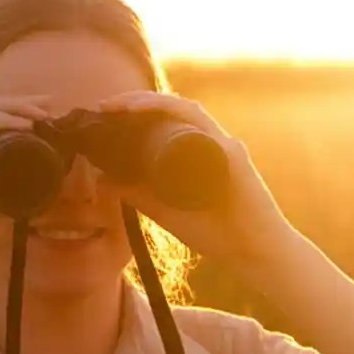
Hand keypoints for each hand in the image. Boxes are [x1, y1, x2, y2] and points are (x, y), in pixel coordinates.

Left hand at [93, 90, 300, 269]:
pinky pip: (201, 124)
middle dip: (134, 100)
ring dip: (150, 101)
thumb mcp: (162, 209)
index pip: (163, 118)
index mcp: (196, 150)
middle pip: (170, 108)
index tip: (101, 112)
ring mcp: (223, 144)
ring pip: (183, 109)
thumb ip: (136, 193)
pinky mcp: (232, 154)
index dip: (132, 110)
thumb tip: (102, 178)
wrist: (252, 253)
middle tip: (103, 105)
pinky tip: (153, 110)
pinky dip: (175, 112)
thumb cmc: (215, 231)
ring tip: (120, 105)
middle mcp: (210, 140)